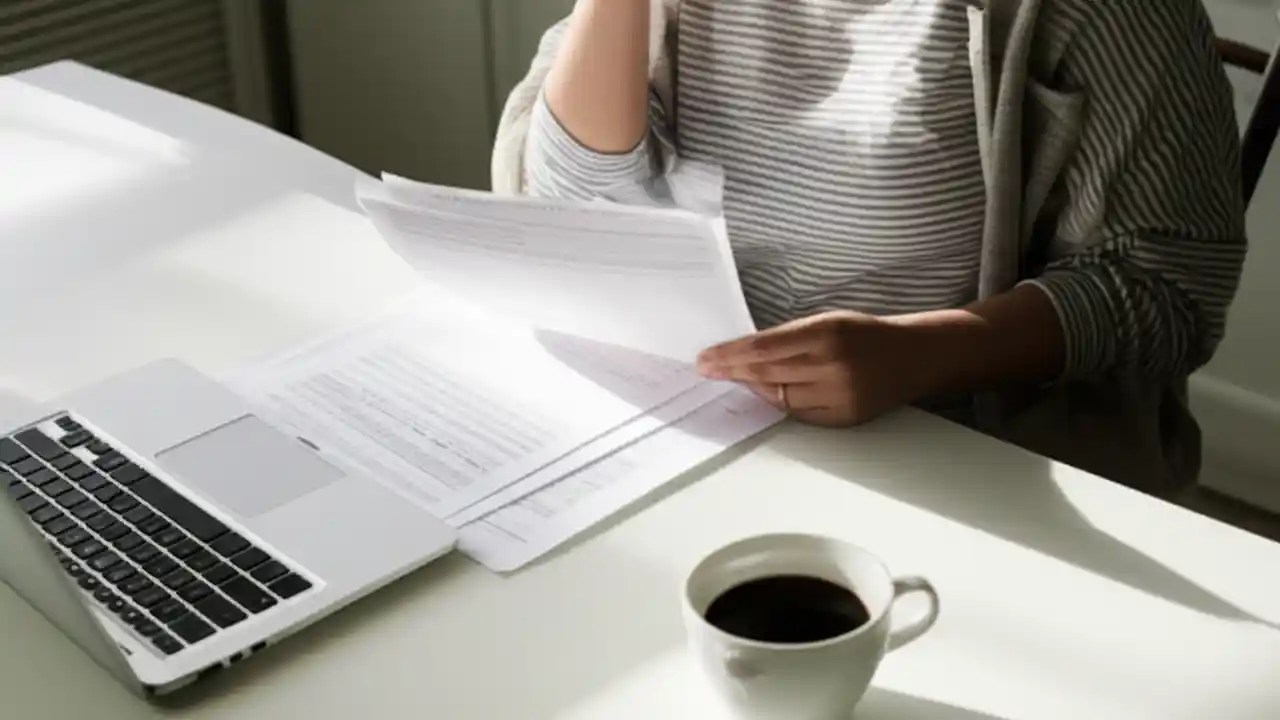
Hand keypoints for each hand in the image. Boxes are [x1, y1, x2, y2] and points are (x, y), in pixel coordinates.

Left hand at [695, 311, 927, 425]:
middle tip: (706, 370)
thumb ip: (788, 338)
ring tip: (738, 378)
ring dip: (753, 388)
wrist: (914, 357)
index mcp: (827, 333)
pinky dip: (779, 403)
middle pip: (767, 373)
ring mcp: (839, 396)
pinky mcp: (844, 418)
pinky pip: (798, 414)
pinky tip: (769, 392)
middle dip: (732, 372)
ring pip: (778, 398)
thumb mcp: (828, 321)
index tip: (705, 360)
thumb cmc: (864, 334)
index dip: (730, 356)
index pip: (764, 348)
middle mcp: (833, 366)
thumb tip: (742, 355)